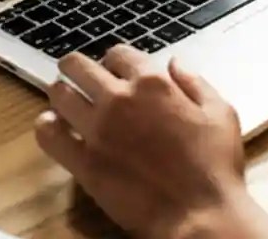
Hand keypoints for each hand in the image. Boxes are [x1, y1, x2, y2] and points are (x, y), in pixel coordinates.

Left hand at [35, 47, 267, 238]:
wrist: (199, 214)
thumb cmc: (215, 167)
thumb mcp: (221, 114)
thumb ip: (196, 83)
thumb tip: (176, 62)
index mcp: (153, 83)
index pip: (118, 53)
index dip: (114, 60)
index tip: (114, 69)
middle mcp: (119, 99)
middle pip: (78, 66)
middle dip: (77, 68)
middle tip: (78, 77)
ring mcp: (97, 130)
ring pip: (58, 94)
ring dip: (61, 94)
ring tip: (66, 101)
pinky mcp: (83, 162)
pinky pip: (47, 134)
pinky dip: (47, 127)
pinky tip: (54, 128)